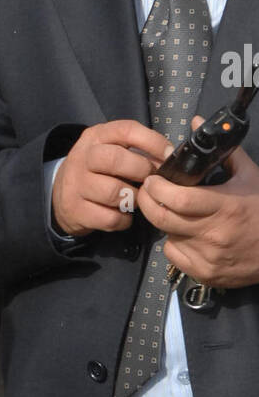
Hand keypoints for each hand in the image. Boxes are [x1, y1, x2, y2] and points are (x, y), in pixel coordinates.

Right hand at [52, 120, 172, 236]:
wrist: (62, 195)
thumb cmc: (98, 170)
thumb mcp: (111, 149)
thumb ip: (137, 150)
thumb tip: (169, 161)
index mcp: (96, 137)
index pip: (126, 130)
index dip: (152, 142)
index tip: (168, 155)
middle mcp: (82, 157)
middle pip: (115, 159)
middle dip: (141, 171)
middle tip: (150, 180)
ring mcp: (76, 185)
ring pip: (114, 192)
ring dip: (134, 199)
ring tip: (135, 199)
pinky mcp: (76, 210)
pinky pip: (110, 218)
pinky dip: (124, 220)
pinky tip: (124, 215)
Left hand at [138, 116, 258, 288]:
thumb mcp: (250, 177)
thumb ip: (224, 151)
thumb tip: (196, 122)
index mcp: (225, 207)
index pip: (178, 199)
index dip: (158, 188)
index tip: (153, 178)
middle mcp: (214, 234)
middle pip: (163, 219)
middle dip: (148, 202)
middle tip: (148, 191)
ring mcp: (208, 257)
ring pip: (167, 236)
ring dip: (164, 222)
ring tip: (173, 211)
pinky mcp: (206, 274)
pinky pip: (175, 255)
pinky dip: (174, 243)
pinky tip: (185, 234)